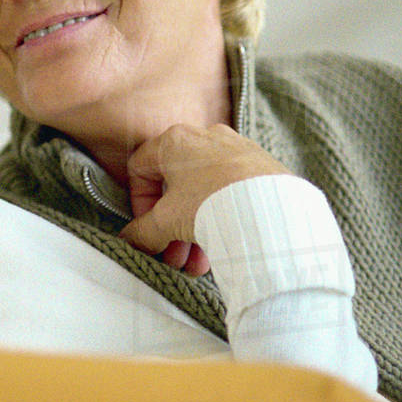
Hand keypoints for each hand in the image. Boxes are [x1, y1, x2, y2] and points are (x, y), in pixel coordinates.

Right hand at [118, 124, 288, 276]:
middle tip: (172, 254)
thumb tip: (130, 240)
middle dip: (170, 226)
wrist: (271, 210)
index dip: (138, 202)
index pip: (140, 168)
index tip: (146, 227)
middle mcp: (205, 137)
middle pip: (175, 186)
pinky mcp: (260, 166)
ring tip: (197, 263)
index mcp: (175, 141)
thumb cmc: (213, 203)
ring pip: (203, 193)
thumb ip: (142, 232)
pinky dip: (220, 218)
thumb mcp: (167, 222)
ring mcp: (235, 150)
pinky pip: (230, 192)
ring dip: (194, 229)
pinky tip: (222, 249)